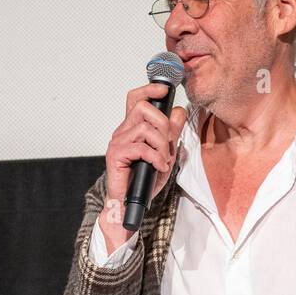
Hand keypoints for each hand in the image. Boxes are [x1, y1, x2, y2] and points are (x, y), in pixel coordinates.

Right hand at [100, 83, 186, 248]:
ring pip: (145, 128)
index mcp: (132, 128)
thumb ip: (172, 133)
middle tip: (168, 144)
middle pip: (144, 108)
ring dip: (161, 145)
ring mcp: (118, 142)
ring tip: (164, 160)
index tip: (165, 90)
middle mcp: (123, 131)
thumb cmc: (143, 181)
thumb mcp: (165, 154)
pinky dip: (156, 157)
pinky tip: (159, 167)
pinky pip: (141, 147)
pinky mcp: (116, 154)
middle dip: (163, 124)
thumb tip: (179, 112)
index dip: (150, 90)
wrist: (129, 204)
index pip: (136, 98)